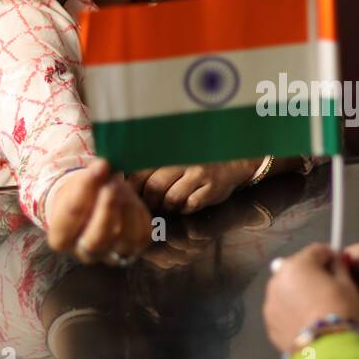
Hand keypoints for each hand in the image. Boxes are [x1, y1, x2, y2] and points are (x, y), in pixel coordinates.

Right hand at [45, 159, 151, 263]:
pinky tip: (133, 198)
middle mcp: (84, 253)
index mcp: (60, 238)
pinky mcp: (134, 250)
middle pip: (96, 240)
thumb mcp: (78, 184)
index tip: (99, 166)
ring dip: (127, 210)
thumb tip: (104, 166)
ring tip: (124, 187)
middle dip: (107, 208)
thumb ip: (90, 177)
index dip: (85, 189)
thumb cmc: (81, 196)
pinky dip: (140, 214)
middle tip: (113, 184)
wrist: (91, 209)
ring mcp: (111, 255)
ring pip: (125, 241)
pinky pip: (142, 236)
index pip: (69, 219)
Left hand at [127, 159, 261, 214]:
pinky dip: (186, 208)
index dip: (133, 188)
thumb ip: (151, 166)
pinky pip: (190, 205)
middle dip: (149, 201)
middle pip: (153, 187)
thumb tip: (124, 182)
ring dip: (168, 206)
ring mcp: (198, 173)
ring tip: (171, 202)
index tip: (132, 195)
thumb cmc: (197, 160)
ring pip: (171, 199)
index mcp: (168, 151)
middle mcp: (182, 160)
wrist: (234, 158)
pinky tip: (188, 202)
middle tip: (151, 204)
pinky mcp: (212, 187)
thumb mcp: (174, 156)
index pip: (140, 172)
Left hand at [261, 244, 358, 354]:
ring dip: (298, 292)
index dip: (330, 256)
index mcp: (297, 265)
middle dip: (311, 273)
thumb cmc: (340, 311)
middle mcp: (277, 279)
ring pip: (287, 289)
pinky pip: (282, 309)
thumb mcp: (347, 285)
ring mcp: (270, 302)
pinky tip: (306, 322)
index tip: (338, 265)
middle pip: (297, 268)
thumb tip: (333, 261)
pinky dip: (292, 311)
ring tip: (315, 308)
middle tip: (327, 288)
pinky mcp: (269, 323)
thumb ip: (338, 267)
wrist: (325, 350)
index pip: (316, 250)